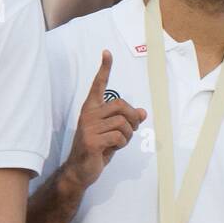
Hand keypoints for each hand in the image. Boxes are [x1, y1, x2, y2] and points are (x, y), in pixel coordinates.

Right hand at [62, 50, 147, 190]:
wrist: (81, 170)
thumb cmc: (99, 148)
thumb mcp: (115, 131)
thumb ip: (127, 120)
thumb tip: (142, 112)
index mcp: (92, 109)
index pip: (98, 85)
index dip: (104, 69)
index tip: (107, 52)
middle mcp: (88, 114)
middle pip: (122, 106)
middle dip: (133, 119)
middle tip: (130, 131)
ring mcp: (88, 127)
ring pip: (124, 123)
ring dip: (128, 136)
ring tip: (116, 143)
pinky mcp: (91, 141)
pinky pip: (120, 137)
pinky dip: (122, 145)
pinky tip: (110, 150)